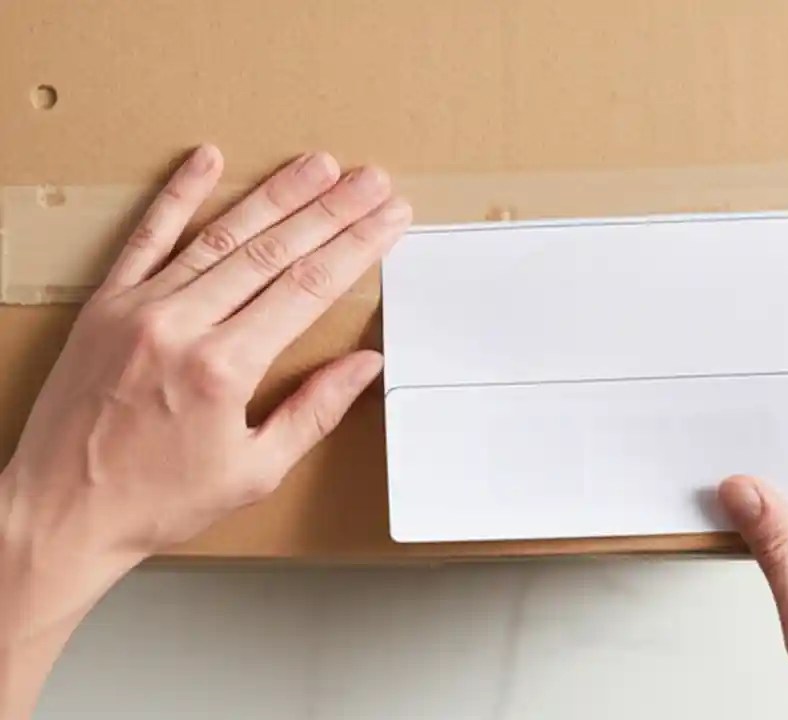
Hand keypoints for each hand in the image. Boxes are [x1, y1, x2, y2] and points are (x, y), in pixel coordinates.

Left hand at [0, 145, 409, 718]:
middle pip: (275, 251)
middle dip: (332, 210)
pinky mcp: (105, 304)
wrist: (60, 513)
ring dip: (276, 195)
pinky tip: (207, 160)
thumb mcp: (254, 471)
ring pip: (222, 236)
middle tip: (371, 180)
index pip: (309, 288)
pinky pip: (146, 237)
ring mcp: (139, 308)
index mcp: (223, 369)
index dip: (357, 247)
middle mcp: (181, 326)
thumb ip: (313, 411)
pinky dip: (178, 195)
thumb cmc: (155, 502)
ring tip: (318, 165)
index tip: (389, 220)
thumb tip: (363, 366)